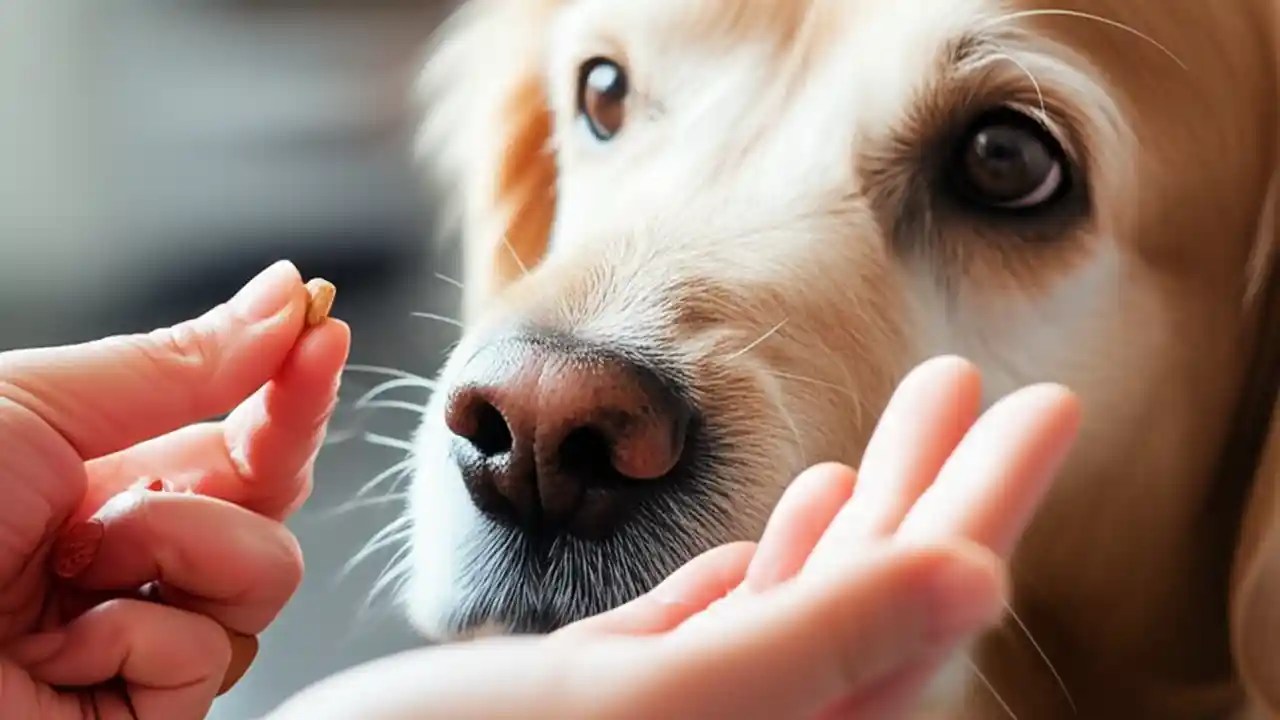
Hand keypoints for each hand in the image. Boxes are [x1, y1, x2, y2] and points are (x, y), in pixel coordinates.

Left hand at [0, 261, 349, 718]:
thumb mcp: (37, 406)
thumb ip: (178, 364)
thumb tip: (285, 300)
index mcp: (99, 472)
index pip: (237, 425)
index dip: (288, 381)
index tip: (322, 329)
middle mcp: (130, 552)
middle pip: (272, 499)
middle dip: (255, 466)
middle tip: (183, 454)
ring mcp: (139, 632)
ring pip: (267, 579)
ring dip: (185, 552)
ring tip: (78, 568)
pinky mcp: (142, 713)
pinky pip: (214, 658)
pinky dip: (144, 641)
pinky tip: (69, 646)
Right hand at [268, 356, 1079, 719]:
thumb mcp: (637, 716)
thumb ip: (808, 650)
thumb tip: (978, 579)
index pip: (919, 626)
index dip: (987, 506)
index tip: (1042, 403)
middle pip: (875, 609)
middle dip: (933, 487)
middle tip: (974, 375)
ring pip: (802, 608)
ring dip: (856, 511)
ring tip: (905, 420)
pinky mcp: (614, 713)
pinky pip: (722, 636)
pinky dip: (763, 567)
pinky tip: (789, 517)